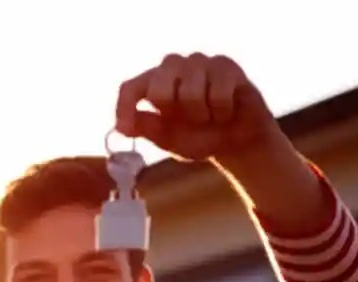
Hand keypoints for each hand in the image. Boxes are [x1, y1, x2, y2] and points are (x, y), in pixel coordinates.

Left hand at [115, 53, 282, 164]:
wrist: (236, 142)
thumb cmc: (199, 138)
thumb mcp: (168, 139)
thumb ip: (147, 129)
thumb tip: (120, 128)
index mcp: (154, 84)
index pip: (130, 87)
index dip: (124, 106)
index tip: (124, 129)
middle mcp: (174, 68)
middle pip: (158, 85)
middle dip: (171, 110)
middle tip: (187, 120)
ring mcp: (200, 63)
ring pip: (190, 90)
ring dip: (200, 115)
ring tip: (208, 117)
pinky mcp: (226, 66)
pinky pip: (218, 92)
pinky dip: (221, 111)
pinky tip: (226, 111)